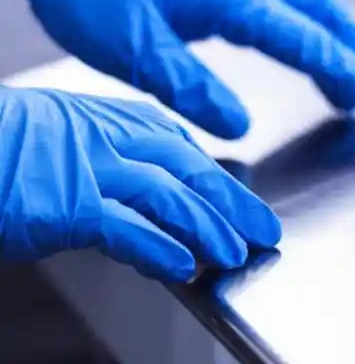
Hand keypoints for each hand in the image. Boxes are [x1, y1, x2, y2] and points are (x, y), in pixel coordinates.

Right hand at [0, 87, 279, 280]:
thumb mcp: (61, 137)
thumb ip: (104, 158)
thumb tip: (140, 197)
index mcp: (110, 117)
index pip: (179, 146)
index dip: (214, 176)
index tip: (240, 199)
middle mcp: (108, 136)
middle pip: (190, 168)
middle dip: (233, 202)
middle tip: (264, 229)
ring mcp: (88, 168)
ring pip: (170, 196)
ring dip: (209, 227)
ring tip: (236, 254)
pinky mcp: (66, 205)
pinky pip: (126, 227)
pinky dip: (160, 247)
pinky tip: (183, 265)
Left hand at [20, 0, 354, 138]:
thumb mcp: (131, 48)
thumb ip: (189, 86)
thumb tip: (239, 126)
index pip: (304, 38)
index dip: (347, 71)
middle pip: (324, 17)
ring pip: (311, 6)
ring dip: (341, 41)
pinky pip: (287, 4)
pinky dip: (312, 30)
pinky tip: (309, 50)